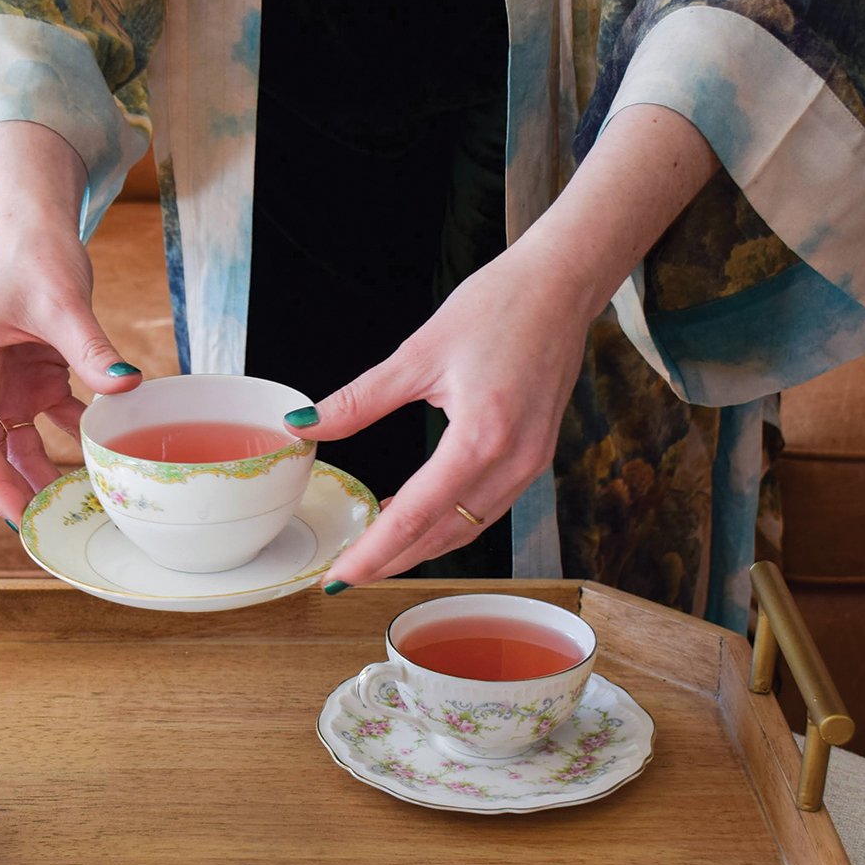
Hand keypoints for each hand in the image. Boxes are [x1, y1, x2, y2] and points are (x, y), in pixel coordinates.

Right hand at [0, 122, 141, 521]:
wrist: (40, 226)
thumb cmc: (36, 256)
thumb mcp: (63, 302)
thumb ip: (90, 347)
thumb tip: (126, 384)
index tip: (15, 514)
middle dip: (17, 486)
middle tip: (46, 528)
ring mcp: (7, 380)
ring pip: (21, 439)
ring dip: (44, 469)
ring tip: (73, 504)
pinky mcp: (34, 375)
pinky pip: (51, 418)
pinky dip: (72, 436)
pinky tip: (99, 457)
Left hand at [296, 244, 607, 585]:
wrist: (561, 286)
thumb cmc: (498, 307)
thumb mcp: (418, 352)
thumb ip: (359, 399)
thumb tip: (303, 424)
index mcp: (481, 437)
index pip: (415, 515)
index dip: (374, 553)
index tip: (338, 578)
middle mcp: (512, 461)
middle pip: (443, 535)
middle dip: (393, 560)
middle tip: (346, 575)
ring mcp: (530, 464)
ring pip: (468, 528)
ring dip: (421, 546)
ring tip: (374, 552)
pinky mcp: (535, 457)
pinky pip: (488, 508)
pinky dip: (449, 522)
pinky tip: (416, 514)